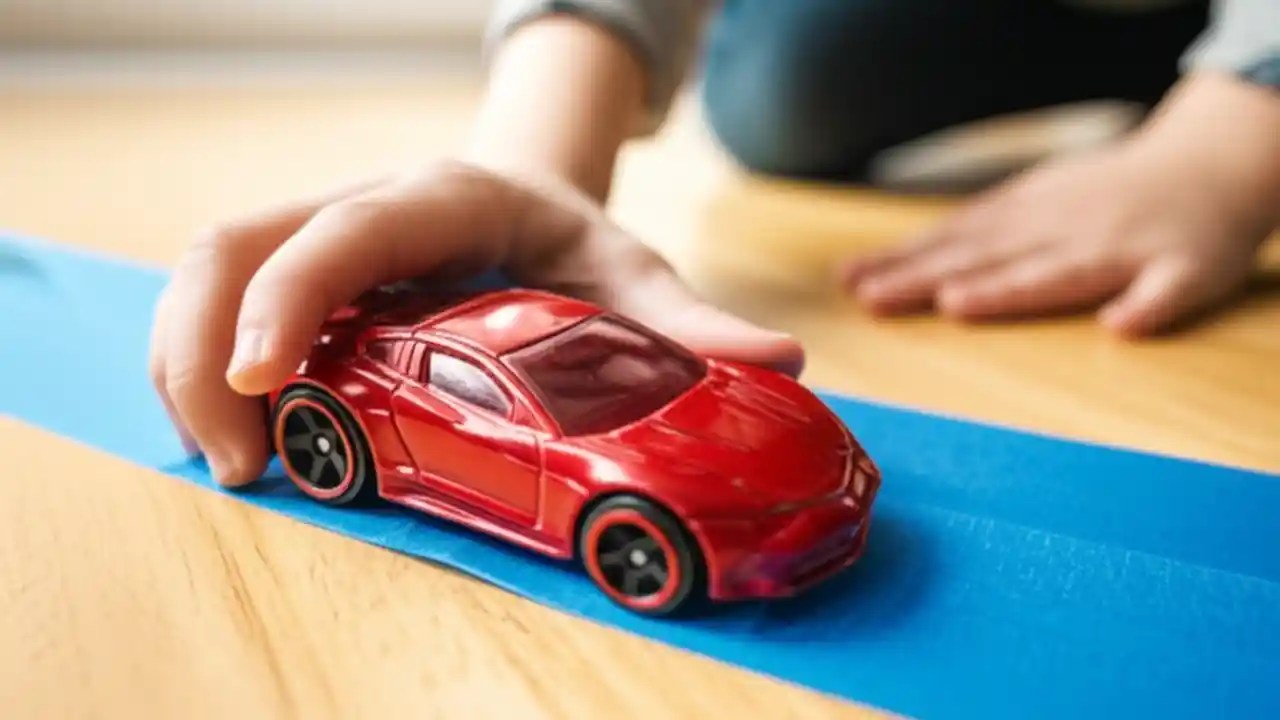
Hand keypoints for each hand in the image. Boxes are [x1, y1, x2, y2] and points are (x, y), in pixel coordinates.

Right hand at [150, 161, 802, 486]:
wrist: (531, 202)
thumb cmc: (571, 242)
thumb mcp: (631, 274)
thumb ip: (688, 319)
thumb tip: (777, 360)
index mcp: (439, 198)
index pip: (342, 233)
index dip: (290, 299)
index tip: (262, 379)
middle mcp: (361, 208)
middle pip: (234, 246)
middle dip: (205, 348)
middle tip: (239, 461)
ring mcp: (319, 238)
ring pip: (208, 269)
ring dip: (190, 362)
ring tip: (233, 462)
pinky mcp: (301, 277)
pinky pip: (223, 303)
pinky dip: (205, 366)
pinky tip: (240, 434)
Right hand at [843, 142, 1270, 334]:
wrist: (1201, 163)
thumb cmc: (1199, 236)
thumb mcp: (1198, 277)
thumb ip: (1158, 304)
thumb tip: (1120, 328)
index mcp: (1090, 258)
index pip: (1033, 279)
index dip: (993, 291)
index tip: (948, 303)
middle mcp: (1048, 231)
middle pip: (974, 257)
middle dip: (917, 276)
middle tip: (864, 297)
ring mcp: (1027, 208)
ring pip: (955, 235)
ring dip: (900, 257)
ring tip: (849, 278)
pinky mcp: (1019, 193)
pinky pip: (962, 216)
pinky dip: (922, 235)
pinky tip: (885, 252)